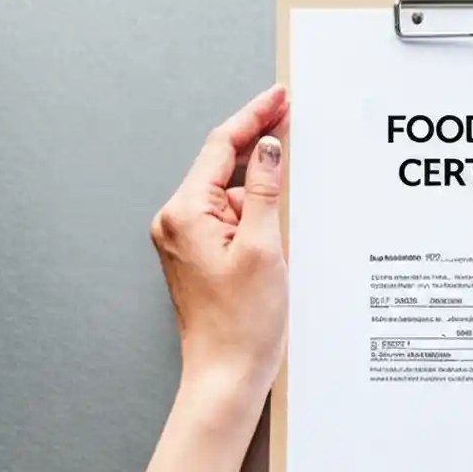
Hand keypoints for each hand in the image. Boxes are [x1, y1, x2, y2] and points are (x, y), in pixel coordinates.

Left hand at [150, 85, 288, 396]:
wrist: (226, 374)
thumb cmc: (242, 324)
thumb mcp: (264, 247)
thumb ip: (265, 191)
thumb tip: (269, 149)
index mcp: (185, 213)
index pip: (222, 147)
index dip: (254, 117)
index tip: (279, 97)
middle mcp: (178, 222)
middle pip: (225, 167)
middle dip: (261, 149)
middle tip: (294, 122)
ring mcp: (187, 240)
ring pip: (232, 196)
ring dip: (264, 193)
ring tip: (293, 206)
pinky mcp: (201, 257)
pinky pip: (232, 221)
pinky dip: (257, 215)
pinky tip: (281, 224)